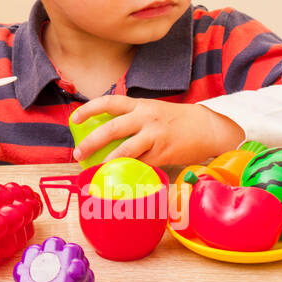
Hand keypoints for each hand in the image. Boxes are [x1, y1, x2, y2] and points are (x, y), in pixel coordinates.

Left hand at [68, 96, 244, 168]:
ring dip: (108, 162)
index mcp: (140, 105)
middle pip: (112, 129)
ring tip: (96, 170)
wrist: (208, 127)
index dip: (89, 109)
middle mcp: (146, 118)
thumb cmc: (175, 121)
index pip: (109, 102)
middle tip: (78, 153)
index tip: (74, 118)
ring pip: (125, 150)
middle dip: (91, 142)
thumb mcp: (152, 110)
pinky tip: (120, 179)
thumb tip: (105, 133)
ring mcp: (155, 136)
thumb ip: (132, 118)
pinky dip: (129, 172)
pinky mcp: (164, 153)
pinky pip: (142, 165)